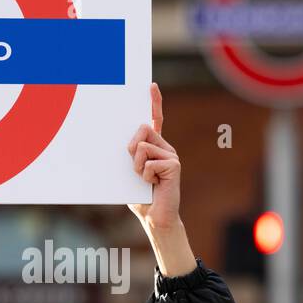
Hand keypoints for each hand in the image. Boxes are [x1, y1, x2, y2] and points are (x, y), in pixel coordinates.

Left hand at [126, 83, 180, 230]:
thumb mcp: (129, 172)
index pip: (155, 120)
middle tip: (134, 169)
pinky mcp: (174, 165)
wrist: (155, 217)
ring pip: (142, 147)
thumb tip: (128, 143)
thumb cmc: (140, 196)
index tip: (151, 86)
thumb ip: (130, 155)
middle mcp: (164, 147)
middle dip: (130, 149)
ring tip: (144, 180)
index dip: (154, 103)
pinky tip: (153, 185)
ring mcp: (171, 155)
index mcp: (153, 147)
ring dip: (136, 166)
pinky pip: (149, 162)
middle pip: (141, 130)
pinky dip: (144, 176)